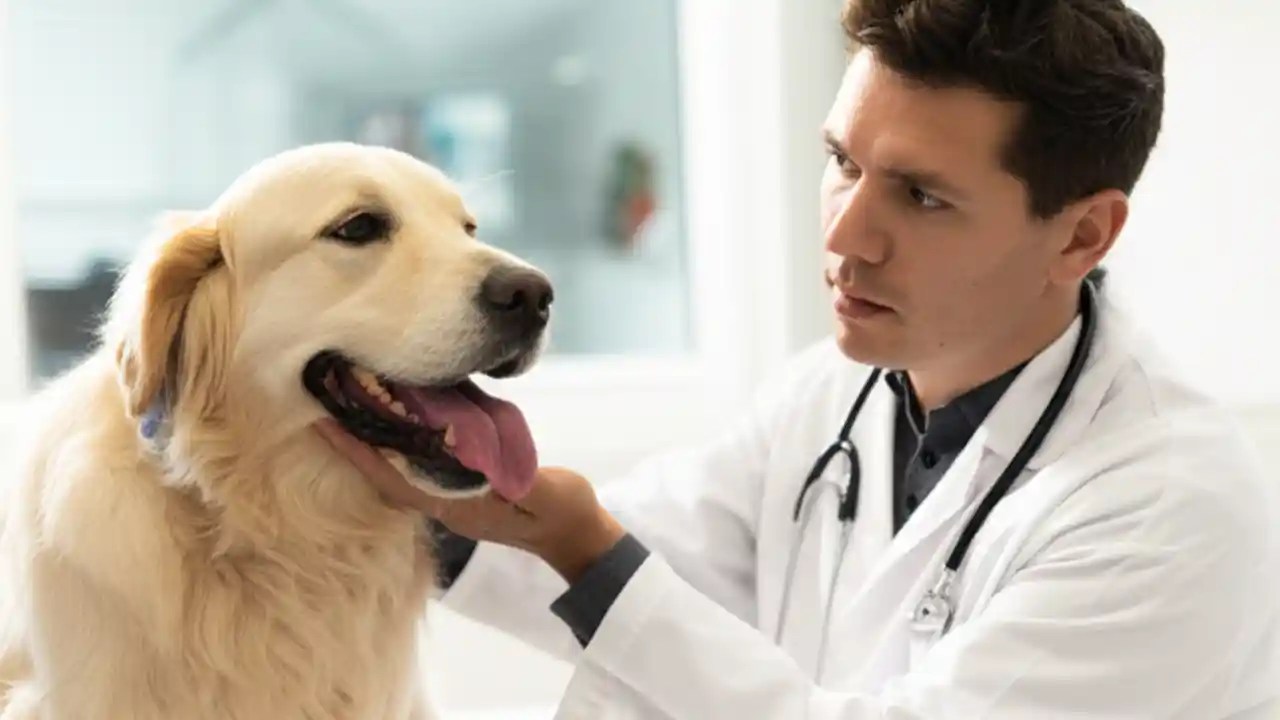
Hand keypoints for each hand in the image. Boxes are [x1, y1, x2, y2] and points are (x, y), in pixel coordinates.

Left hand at [314, 419, 625, 582]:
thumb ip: (526, 485)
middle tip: (325, 399)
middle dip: (356, 439)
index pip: (398, 480)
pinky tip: (395, 412)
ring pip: (401, 465)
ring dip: (373, 437)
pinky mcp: (462, 486)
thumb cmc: (566, 516)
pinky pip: (421, 460)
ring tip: (347, 398)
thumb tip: (500, 470)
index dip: (362, 453)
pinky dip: (401, 437)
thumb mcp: (551, 497)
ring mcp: (452, 496)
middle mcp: (446, 502)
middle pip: (388, 471)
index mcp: (460, 507)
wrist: (576, 539)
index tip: (329, 422)